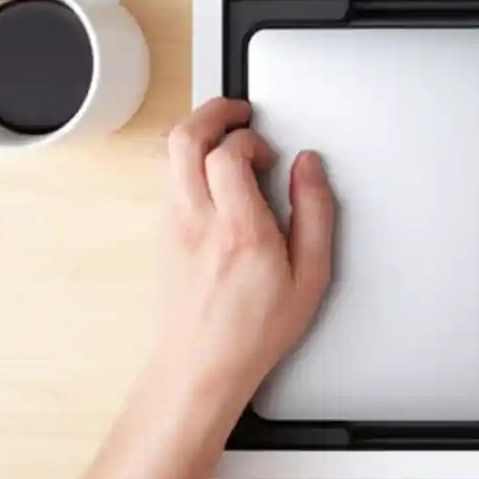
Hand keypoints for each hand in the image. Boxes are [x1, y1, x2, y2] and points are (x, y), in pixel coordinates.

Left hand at [155, 98, 333, 403]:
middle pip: (184, 139)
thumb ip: (315, 213)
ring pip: (169, 155)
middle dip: (212, 112)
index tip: (270, 154)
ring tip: (225, 138)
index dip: (251, 138)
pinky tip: (214, 177)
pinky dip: (188, 162)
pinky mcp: (163, 234)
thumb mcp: (310, 277)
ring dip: (197, 134)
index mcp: (240, 230)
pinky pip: (169, 180)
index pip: (229, 153)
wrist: (202, 366)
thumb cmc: (255, 330)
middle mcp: (198, 220)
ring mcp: (173, 225)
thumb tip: (309, 169)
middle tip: (238, 112)